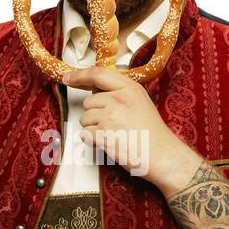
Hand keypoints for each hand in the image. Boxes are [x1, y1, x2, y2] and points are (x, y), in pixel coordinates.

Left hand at [62, 67, 203, 194]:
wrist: (162, 155)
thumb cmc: (151, 131)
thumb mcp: (140, 101)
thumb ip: (120, 92)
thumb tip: (95, 91)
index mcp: (129, 88)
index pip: (98, 74)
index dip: (79, 75)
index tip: (67, 78)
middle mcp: (118, 99)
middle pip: (89, 102)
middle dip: (95, 114)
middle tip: (114, 125)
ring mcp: (110, 116)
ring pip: (85, 119)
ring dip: (93, 128)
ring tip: (114, 135)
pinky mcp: (103, 135)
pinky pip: (85, 134)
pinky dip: (92, 141)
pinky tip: (109, 143)